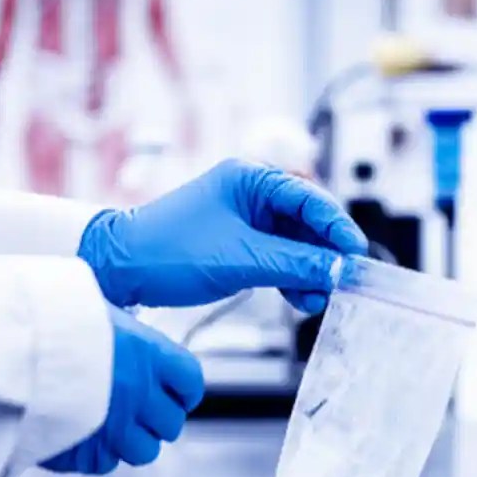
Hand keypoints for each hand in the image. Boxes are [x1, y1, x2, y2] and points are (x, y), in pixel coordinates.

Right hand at [42, 308, 204, 473]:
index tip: (178, 392)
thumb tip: (119, 330)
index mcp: (149, 354)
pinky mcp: (86, 453)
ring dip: (131, 441)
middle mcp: (140, 394)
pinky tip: (82, 435)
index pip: (190, 382)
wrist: (7, 349)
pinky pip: (105, 463)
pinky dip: (98, 454)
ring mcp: (116, 428)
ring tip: (110, 427)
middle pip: (171, 422)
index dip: (184, 390)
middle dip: (158, 419)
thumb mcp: (92, 308)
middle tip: (139, 410)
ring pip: (144, 451)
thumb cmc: (45, 320)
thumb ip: (117, 329)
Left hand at [77, 159, 368, 313]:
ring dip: (309, 272)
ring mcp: (245, 220)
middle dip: (324, 255)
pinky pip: (278, 259)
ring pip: (295, 245)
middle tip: (341, 281)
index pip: (310, 198)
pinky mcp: (239, 245)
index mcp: (251, 178)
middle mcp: (252, 193)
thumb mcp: (241, 259)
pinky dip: (291, 278)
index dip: (338, 228)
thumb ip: (295, 263)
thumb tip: (339, 269)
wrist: (120, 270)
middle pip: (307, 222)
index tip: (356, 255)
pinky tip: (300, 298)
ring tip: (316, 298)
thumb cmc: (169, 251)